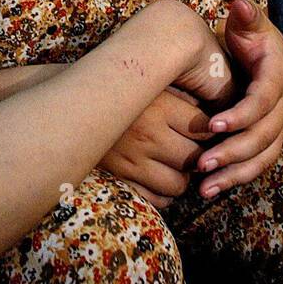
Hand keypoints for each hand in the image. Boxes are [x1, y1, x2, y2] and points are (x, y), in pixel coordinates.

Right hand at [100, 86, 219, 208]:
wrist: (69, 107)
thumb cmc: (116, 92)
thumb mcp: (148, 83)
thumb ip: (179, 96)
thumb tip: (212, 115)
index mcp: (159, 106)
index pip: (203, 128)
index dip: (209, 131)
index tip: (202, 129)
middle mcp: (149, 135)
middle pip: (194, 159)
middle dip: (197, 157)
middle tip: (190, 149)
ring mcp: (133, 161)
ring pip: (179, 184)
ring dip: (180, 177)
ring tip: (173, 164)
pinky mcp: (120, 180)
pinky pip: (156, 200)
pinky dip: (162, 193)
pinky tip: (157, 176)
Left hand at [194, 0, 282, 197]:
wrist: (263, 53)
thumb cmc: (250, 36)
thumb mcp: (249, 23)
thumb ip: (247, 16)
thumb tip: (240, 4)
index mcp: (278, 76)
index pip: (263, 100)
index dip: (241, 114)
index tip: (212, 125)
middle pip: (263, 136)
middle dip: (233, 152)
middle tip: (202, 164)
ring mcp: (279, 125)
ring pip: (262, 157)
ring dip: (234, 174)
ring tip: (204, 187)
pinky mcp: (269, 139)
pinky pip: (257, 164)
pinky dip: (236, 177)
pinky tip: (211, 188)